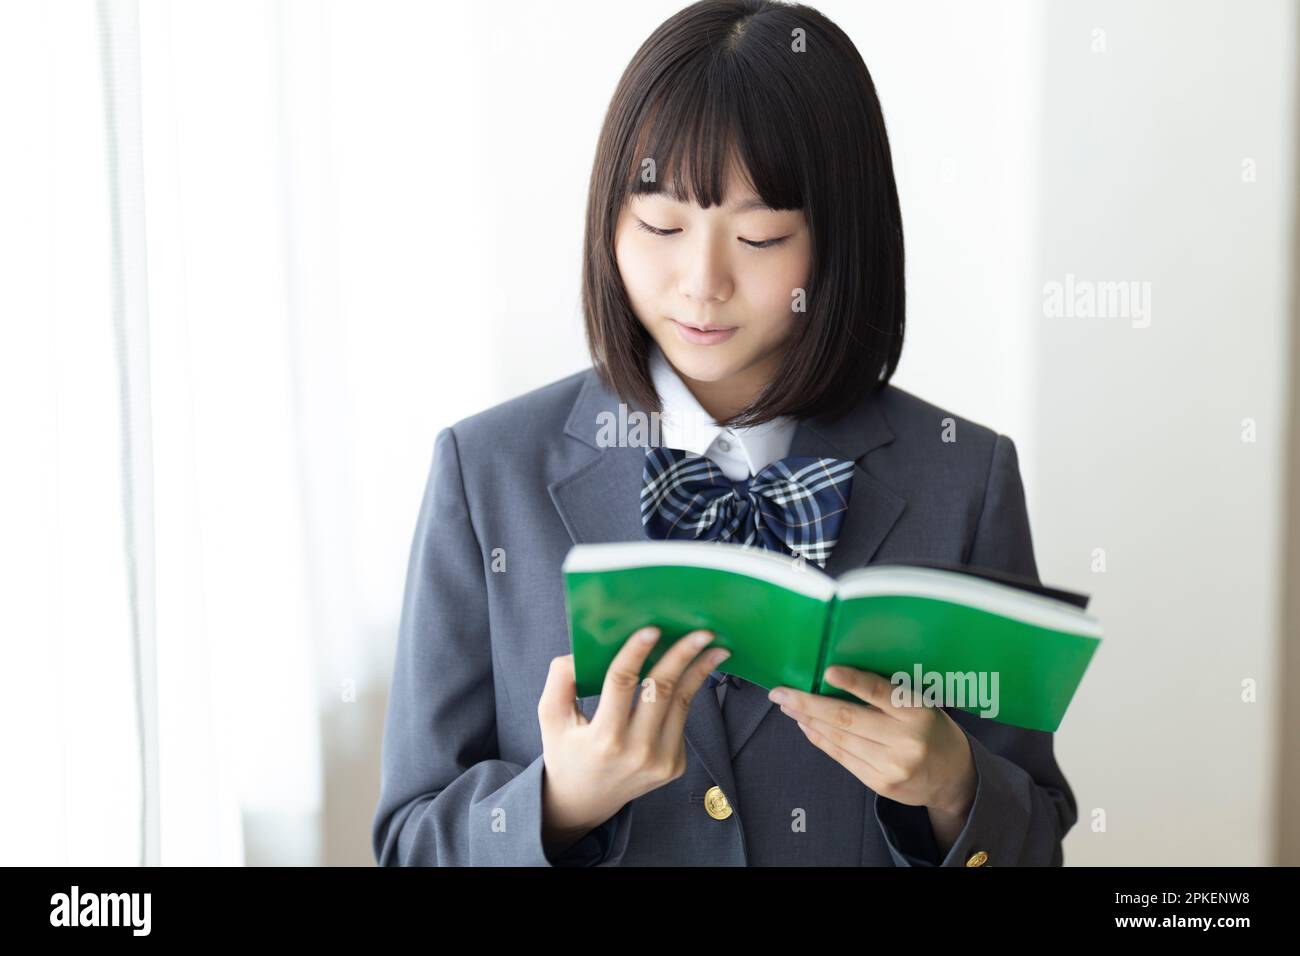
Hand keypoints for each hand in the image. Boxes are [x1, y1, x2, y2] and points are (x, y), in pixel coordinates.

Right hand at [537, 626, 727, 857]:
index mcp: (603, 739)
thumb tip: (583, 650)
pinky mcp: (674, 765)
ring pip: (682, 703)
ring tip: (714, 646)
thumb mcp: (550, 717)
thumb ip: (560, 680)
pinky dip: (688, 692)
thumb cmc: (566, 750)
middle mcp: (636, 753)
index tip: (652, 628)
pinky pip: (682, 719)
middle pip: (662, 690)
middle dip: (683, 656)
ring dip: (700, 671)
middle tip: (702, 631)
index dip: (636, 652)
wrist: (585, 800)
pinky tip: (697, 671)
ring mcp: (660, 762)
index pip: (622, 684)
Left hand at [768, 665, 976, 819]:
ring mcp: (892, 766)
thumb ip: (887, 695)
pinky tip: (806, 726)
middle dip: (809, 704)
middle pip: (848, 719)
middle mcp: (906, 740)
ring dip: (808, 721)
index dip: (853, 681)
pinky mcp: (881, 784)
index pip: (881, 693)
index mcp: (919, 712)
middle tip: (781, 693)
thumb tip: (835, 677)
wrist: (954, 778)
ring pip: (840, 740)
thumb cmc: (931, 729)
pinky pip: (843, 758)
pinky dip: (821, 740)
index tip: (827, 670)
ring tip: (788, 706)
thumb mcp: (921, 705)